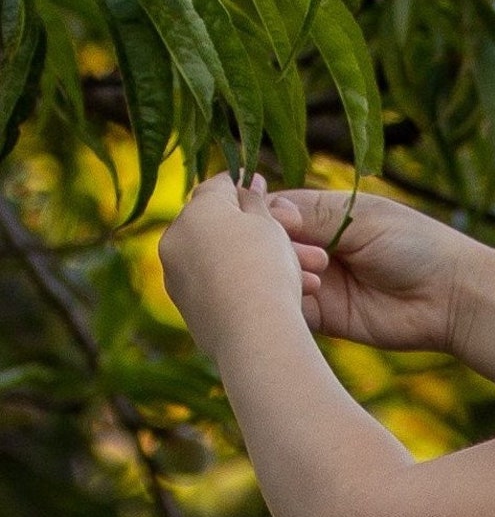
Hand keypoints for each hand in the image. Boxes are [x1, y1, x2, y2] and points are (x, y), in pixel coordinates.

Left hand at [159, 174, 306, 358]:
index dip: (246, 186)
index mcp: (195, 211)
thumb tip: (247, 182)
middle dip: (253, 231)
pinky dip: (240, 287)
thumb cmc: (265, 269)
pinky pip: (217, 288)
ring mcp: (176, 279)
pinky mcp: (187, 311)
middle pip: (217, 226)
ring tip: (297, 277)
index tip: (266, 190)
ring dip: (253, 263)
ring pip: (220, 261)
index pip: (219, 187)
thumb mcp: (267, 224)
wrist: (254, 335)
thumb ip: (254, 200)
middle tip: (289, 238)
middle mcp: (176, 241)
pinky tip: (272, 297)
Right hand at [266, 188, 478, 352]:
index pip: (276, 210)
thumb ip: (315, 216)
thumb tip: (268, 210)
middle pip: (269, 245)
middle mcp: (316, 247)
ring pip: (275, 278)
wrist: (452, 297)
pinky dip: (289, 305)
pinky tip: (306, 297)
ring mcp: (318, 283)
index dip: (264, 215)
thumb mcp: (364, 220)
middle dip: (274, 248)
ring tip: (314, 277)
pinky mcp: (325, 318)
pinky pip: (292, 311)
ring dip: (283, 276)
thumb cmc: (416, 246)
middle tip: (306, 254)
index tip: (268, 222)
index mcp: (324, 214)